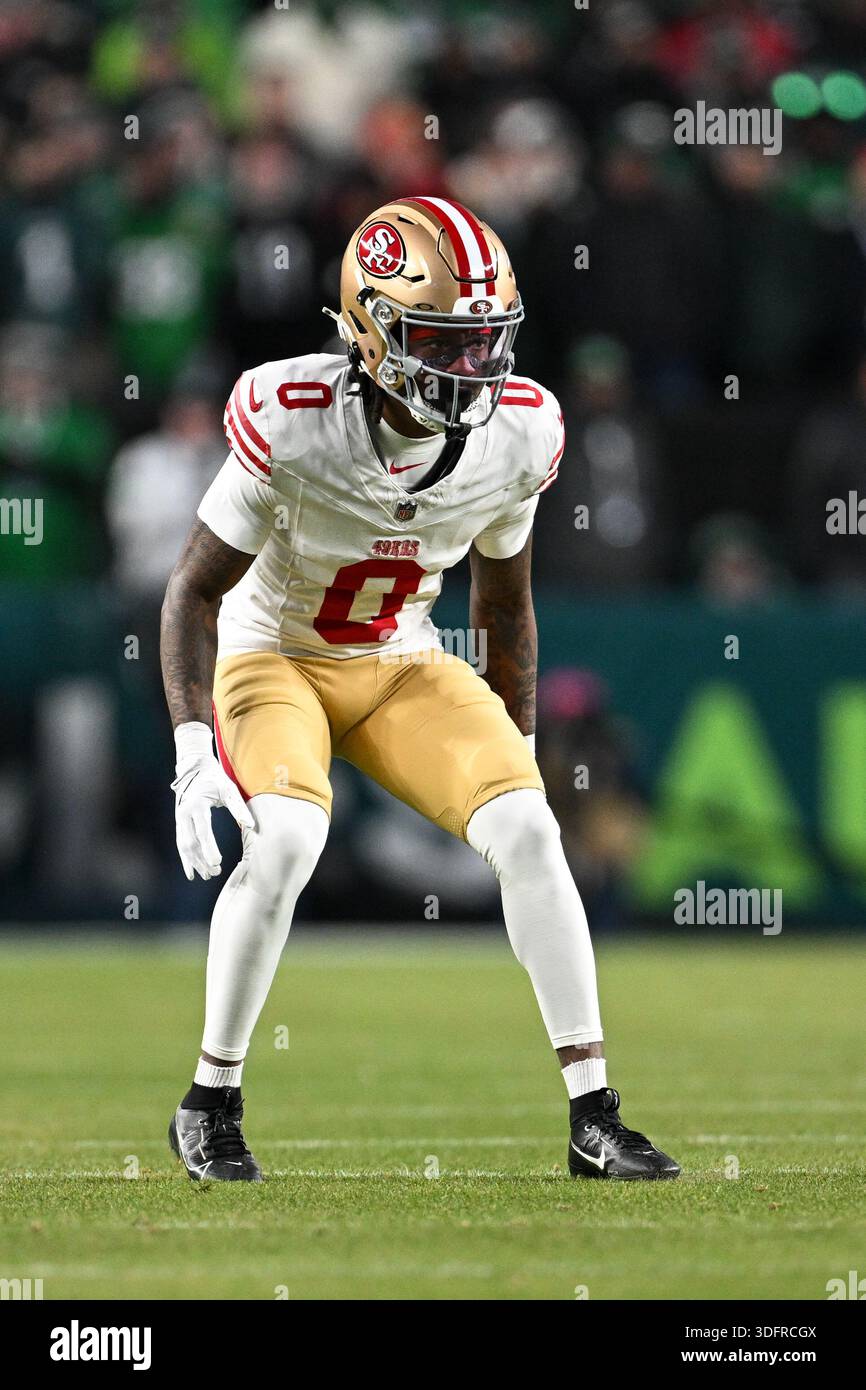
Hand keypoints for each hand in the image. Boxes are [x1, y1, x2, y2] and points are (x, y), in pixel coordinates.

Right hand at [171, 722, 253, 880]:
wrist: (195, 769)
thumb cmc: (215, 780)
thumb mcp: (229, 789)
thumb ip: (238, 808)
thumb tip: (251, 825)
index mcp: (196, 805)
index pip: (203, 832)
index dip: (209, 848)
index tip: (217, 862)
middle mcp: (184, 814)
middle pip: (191, 843)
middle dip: (202, 860)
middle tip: (215, 872)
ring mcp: (179, 819)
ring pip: (184, 846)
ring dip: (195, 862)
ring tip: (207, 875)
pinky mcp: (179, 823)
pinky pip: (181, 844)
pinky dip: (186, 859)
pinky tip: (192, 873)